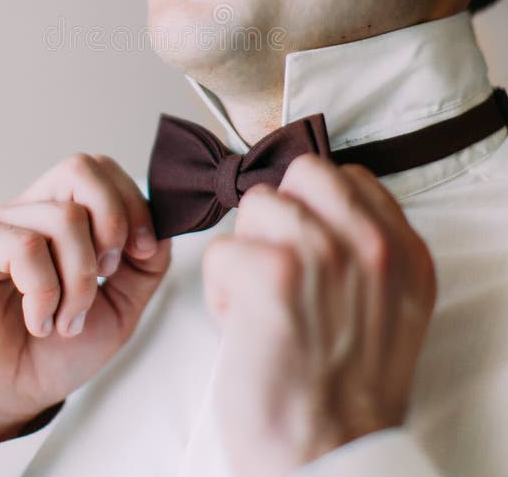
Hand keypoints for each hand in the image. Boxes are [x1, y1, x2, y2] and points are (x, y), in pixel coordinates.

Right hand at [0, 153, 170, 457]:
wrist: (3, 402)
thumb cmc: (52, 354)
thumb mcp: (119, 308)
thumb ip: (145, 265)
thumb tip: (159, 227)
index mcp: (61, 217)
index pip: (102, 171)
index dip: (134, 204)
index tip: (143, 252)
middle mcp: (28, 210)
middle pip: (82, 168)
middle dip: (113, 220)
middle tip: (107, 273)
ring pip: (65, 216)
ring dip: (79, 280)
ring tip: (64, 320)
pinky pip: (26, 246)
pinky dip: (44, 293)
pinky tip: (35, 321)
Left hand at [201, 153, 436, 476]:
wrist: (329, 459)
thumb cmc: (345, 393)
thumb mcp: (389, 310)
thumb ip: (365, 250)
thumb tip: (312, 207)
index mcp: (403, 251)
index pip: (349, 177)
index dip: (314, 208)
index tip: (304, 248)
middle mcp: (370, 245)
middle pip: (301, 174)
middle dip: (278, 215)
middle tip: (276, 268)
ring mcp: (323, 254)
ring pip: (255, 205)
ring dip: (245, 253)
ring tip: (258, 304)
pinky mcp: (272, 275)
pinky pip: (219, 250)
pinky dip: (217, 291)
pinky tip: (241, 327)